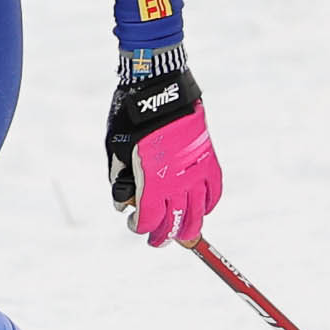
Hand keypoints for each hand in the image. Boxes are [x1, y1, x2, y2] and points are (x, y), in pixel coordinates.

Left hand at [105, 50, 219, 246]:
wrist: (160, 90)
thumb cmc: (131, 119)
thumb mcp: (116, 150)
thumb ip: (120, 179)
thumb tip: (123, 203)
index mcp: (152, 180)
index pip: (150, 219)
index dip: (141, 227)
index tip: (134, 225)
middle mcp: (177, 181)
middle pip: (175, 223)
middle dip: (164, 236)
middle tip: (157, 240)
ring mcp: (197, 172)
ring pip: (198, 213)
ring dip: (189, 228)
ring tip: (182, 234)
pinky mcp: (210, 160)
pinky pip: (214, 192)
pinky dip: (209, 204)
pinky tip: (202, 210)